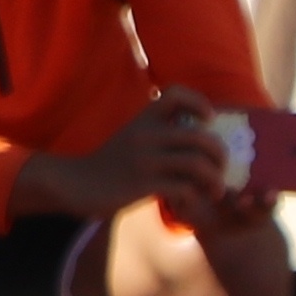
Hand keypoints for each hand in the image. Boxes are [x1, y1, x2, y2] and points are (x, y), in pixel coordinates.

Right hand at [27, 94, 238, 226]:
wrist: (75, 184)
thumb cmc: (110, 165)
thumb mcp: (131, 137)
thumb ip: (158, 131)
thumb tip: (198, 134)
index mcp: (143, 119)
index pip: (176, 93)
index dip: (199, 103)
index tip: (206, 121)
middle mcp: (146, 135)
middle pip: (201, 137)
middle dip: (220, 155)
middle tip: (220, 169)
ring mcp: (144, 160)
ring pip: (198, 164)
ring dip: (215, 180)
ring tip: (215, 190)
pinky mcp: (142, 185)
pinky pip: (184, 188)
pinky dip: (194, 197)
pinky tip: (189, 202)